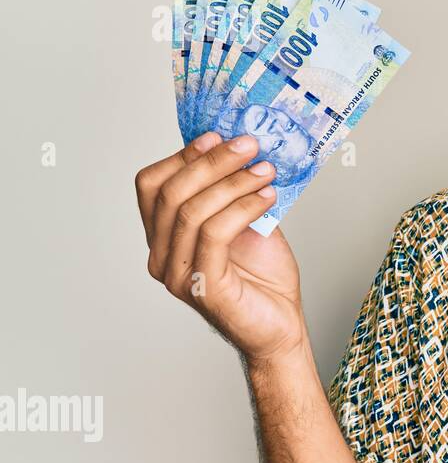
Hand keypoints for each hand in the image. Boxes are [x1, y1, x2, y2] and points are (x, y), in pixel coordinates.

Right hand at [135, 131, 307, 363]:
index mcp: (164, 238)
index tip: (218, 136)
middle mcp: (162, 256)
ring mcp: (178, 274)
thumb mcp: (247, 222)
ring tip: (266, 171)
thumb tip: (241, 148)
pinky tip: (267, 197)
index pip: (152, 186)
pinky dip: (242, 207)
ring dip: (232, 182)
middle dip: (212, 162)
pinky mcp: (203, 288)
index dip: (183, 156)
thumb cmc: (263, 280)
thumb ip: (233, 192)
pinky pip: (214, 234)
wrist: (281, 326)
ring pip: (191, 211)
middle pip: (170, 193)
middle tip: (249, 145)